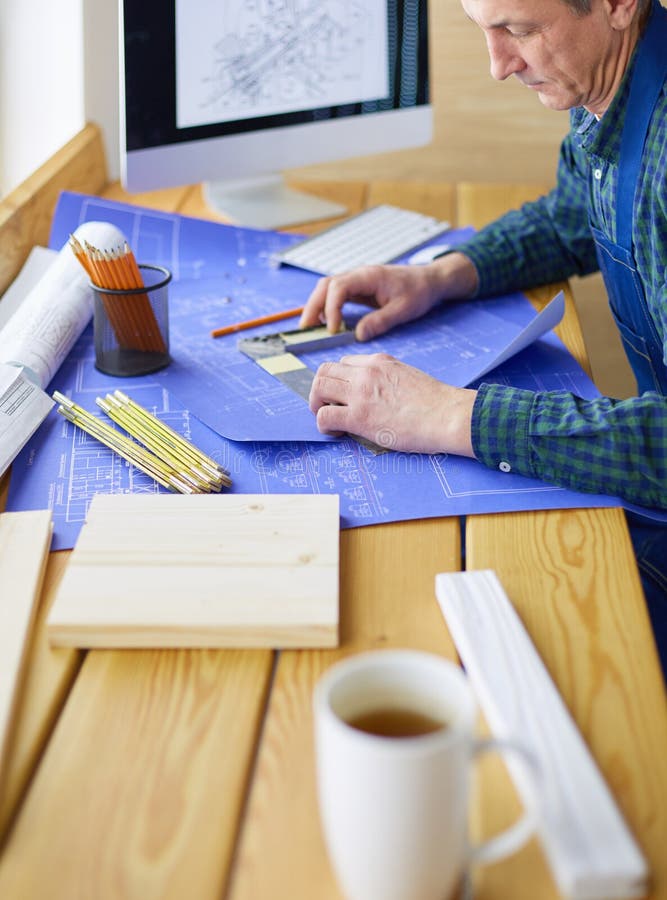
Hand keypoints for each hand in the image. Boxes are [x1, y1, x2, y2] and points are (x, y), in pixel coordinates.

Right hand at [299, 252, 478, 341]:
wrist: (429, 279)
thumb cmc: (418, 291)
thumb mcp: (403, 309)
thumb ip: (380, 322)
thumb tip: (358, 336)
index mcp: (369, 276)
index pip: (339, 287)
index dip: (331, 309)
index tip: (333, 330)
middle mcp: (358, 274)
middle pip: (325, 285)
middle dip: (313, 307)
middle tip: (305, 330)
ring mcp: (356, 280)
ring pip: (327, 288)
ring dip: (316, 307)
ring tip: (310, 328)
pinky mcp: (358, 287)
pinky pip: (335, 294)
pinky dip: (326, 307)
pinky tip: (325, 323)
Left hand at [308, 352, 476, 455]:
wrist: (449, 415)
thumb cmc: (436, 403)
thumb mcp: (408, 376)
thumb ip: (387, 379)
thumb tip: (376, 395)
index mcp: (380, 361)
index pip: (344, 363)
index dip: (339, 380)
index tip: (344, 396)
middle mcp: (366, 372)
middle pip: (324, 371)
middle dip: (321, 390)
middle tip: (329, 407)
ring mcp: (361, 393)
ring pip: (318, 388)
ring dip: (317, 405)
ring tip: (330, 420)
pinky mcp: (359, 417)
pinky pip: (324, 416)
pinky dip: (324, 426)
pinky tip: (338, 432)